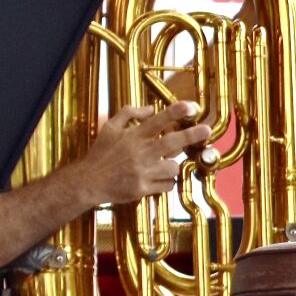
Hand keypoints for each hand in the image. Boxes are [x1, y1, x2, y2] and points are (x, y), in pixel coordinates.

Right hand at [75, 100, 210, 205]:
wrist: (88, 181)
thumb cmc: (100, 153)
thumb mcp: (109, 127)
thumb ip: (129, 113)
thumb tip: (151, 108)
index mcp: (133, 136)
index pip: (158, 120)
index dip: (176, 112)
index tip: (191, 107)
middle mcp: (140, 152)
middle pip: (173, 142)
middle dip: (192, 135)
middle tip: (206, 130)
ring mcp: (142, 171)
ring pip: (173, 166)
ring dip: (172, 165)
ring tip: (163, 164)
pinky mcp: (143, 188)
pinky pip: (167, 185)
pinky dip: (166, 182)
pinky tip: (157, 179)